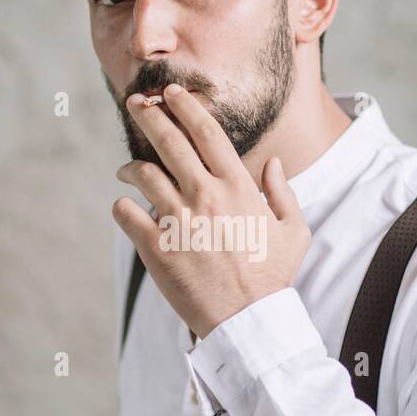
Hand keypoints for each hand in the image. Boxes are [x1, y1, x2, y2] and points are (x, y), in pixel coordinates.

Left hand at [112, 83, 310, 338]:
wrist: (249, 321)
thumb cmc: (273, 277)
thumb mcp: (294, 231)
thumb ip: (283, 193)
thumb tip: (271, 164)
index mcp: (238, 187)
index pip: (207, 132)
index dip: (186, 106)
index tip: (172, 94)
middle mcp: (206, 197)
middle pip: (169, 142)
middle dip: (149, 116)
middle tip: (135, 104)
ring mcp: (179, 222)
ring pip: (143, 175)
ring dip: (129, 166)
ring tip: (125, 168)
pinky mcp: (157, 249)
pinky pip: (126, 214)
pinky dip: (121, 206)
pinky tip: (125, 207)